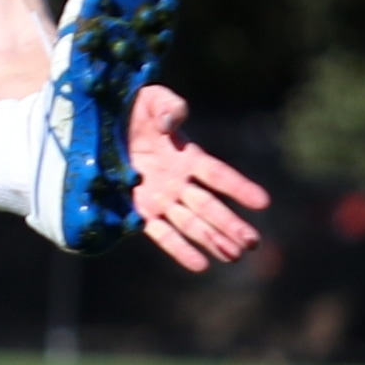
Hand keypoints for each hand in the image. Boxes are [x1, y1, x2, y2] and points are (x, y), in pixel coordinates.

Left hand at [128, 84, 268, 271]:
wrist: (101, 123)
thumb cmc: (133, 108)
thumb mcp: (153, 100)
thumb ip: (169, 107)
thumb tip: (174, 120)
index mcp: (186, 156)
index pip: (217, 175)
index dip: (239, 188)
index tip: (263, 202)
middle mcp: (178, 181)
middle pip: (209, 206)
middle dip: (231, 225)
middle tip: (253, 243)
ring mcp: (160, 198)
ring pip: (191, 224)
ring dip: (213, 240)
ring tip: (234, 256)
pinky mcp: (140, 211)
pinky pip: (163, 233)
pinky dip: (180, 249)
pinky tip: (201, 265)